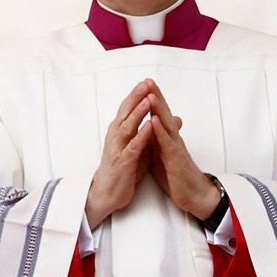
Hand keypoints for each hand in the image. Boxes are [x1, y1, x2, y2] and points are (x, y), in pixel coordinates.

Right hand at [86, 80, 155, 228]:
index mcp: (119, 133)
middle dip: (136, 98)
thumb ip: (151, 132)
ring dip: (138, 113)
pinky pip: (133, 147)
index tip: (147, 82)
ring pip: (128, 127)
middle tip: (145, 83)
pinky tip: (149, 127)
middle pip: (125, 113)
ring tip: (148, 100)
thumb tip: (168, 118)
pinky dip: (141, 136)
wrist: (107, 194)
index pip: (127, 110)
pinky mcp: (123, 163)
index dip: (136, 96)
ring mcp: (118, 149)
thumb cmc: (123, 170)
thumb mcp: (140, 148)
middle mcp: (115, 138)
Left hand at [144, 80, 220, 219]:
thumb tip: (149, 127)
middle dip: (155, 97)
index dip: (152, 100)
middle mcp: (173, 139)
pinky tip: (154, 121)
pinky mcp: (175, 160)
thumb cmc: (176, 175)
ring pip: (166, 125)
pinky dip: (160, 132)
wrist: (193, 195)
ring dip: (158, 109)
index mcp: (167, 138)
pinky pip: (167, 144)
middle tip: (147, 80)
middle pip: (163, 114)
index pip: (159, 115)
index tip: (143, 85)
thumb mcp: (162, 154)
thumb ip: (157, 140)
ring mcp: (175, 148)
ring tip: (150, 94)